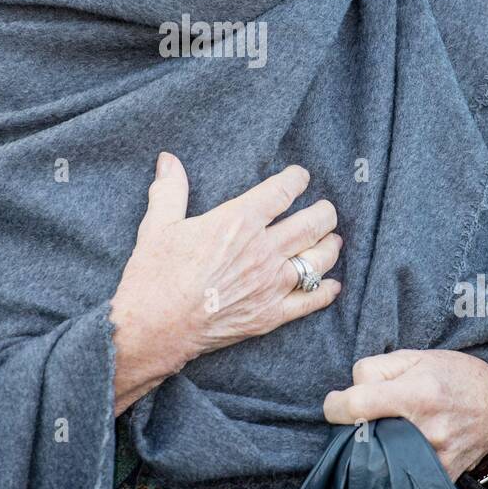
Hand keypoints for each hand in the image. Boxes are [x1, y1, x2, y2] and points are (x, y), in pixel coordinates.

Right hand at [109, 155, 342, 413]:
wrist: (154, 328)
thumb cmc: (154, 275)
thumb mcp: (158, 225)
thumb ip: (170, 190)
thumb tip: (168, 160)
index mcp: (238, 221)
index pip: (282, 192)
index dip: (297, 180)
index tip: (301, 176)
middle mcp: (262, 250)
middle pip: (312, 224)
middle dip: (324, 213)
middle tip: (326, 209)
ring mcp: (270, 285)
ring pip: (318, 260)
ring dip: (330, 246)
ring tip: (333, 240)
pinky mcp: (270, 315)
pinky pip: (310, 301)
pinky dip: (325, 291)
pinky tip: (331, 285)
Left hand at [322, 348, 487, 483]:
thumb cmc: (448, 373)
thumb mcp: (411, 357)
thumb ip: (374, 369)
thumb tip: (350, 392)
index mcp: (416, 393)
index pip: (357, 405)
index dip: (335, 406)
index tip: (335, 405)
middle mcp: (427, 428)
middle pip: (365, 439)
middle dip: (355, 430)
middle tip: (361, 419)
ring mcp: (436, 457)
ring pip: (381, 462)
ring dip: (373, 450)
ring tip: (382, 434)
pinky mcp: (444, 476)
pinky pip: (405, 478)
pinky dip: (394, 466)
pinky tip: (398, 452)